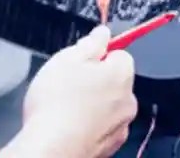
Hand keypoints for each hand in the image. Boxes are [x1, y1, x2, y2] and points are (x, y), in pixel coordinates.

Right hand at [18, 26, 137, 157]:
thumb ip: (91, 42)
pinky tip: (69, 125)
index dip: (98, 55)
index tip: (81, 61)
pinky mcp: (109, 146)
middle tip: (68, 84)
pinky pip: (102, 127)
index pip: (119, 53)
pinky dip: (89, 125)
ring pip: (108, 105)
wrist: (51, 150)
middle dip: (95, 80)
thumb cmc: (57, 106)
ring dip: (92, 103)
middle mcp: (128, 100)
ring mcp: (120, 125)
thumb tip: (102, 33)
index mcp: (121, 73)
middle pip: (114, 80)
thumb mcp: (68, 59)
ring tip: (65, 107)